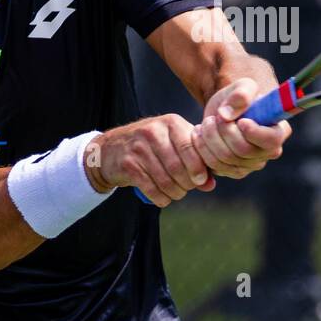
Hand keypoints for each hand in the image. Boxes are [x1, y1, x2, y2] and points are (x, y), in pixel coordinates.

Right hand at [85, 115, 216, 206]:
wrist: (110, 149)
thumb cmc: (151, 147)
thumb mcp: (172, 144)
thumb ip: (194, 160)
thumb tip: (210, 184)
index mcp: (171, 122)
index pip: (191, 146)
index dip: (199, 167)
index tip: (201, 180)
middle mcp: (154, 131)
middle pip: (179, 166)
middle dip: (187, 183)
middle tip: (187, 188)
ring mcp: (139, 147)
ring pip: (166, 179)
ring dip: (175, 193)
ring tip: (177, 193)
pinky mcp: (128, 164)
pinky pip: (151, 188)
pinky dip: (161, 198)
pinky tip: (163, 198)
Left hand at [192, 77, 292, 180]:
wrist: (225, 111)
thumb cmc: (239, 98)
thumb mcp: (243, 86)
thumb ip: (241, 94)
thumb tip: (227, 114)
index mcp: (278, 131)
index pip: (272, 140)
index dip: (254, 132)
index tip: (240, 120)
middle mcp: (268, 152)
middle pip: (243, 150)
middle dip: (224, 131)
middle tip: (216, 116)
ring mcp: (250, 165)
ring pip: (226, 159)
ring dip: (210, 138)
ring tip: (206, 122)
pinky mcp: (232, 171)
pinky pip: (214, 166)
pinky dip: (202, 148)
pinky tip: (200, 134)